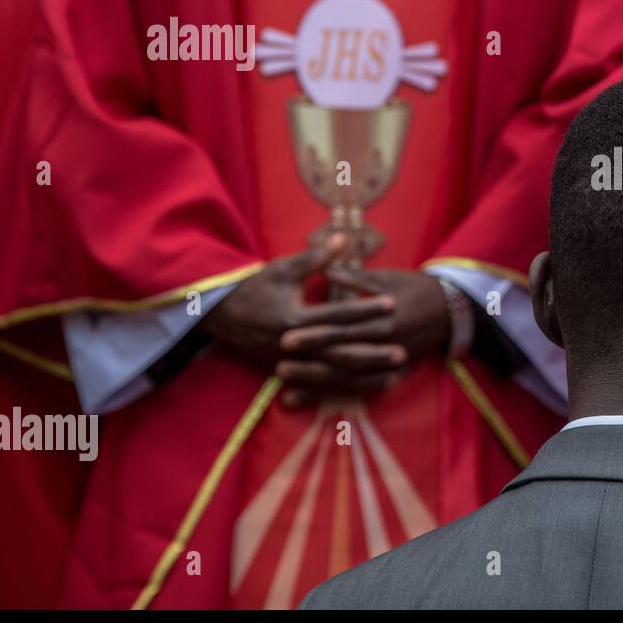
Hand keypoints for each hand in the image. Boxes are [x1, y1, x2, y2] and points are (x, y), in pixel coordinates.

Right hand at [202, 235, 399, 381]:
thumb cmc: (253, 287)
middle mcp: (294, 346)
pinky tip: (373, 384)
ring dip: (367, 374)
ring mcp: (292, 363)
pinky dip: (350, 384)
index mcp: (293, 320)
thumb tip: (342, 237)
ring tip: (397, 372)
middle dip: (373, 352)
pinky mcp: (291, 371)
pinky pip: (326, 382)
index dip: (365, 310)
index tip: (392, 304)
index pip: (337, 316)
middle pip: (341, 352)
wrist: (218, 315)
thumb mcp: (283, 270)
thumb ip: (315, 258)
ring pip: (336, 372)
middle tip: (403, 350)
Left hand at [277, 268, 450, 399]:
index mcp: (381, 319)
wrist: (452, 308)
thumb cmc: (417, 288)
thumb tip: (326, 271)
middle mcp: (384, 345)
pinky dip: (339, 396)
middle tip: (279, 365)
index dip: (313, 335)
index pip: (341, 330)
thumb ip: (355, 279)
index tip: (285, 336)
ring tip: (288, 391)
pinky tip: (316, 402)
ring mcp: (389, 363)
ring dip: (318, 387)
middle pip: (341, 358)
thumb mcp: (387, 279)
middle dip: (309, 365)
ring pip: (350, 380)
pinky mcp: (394, 374)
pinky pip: (363, 389)